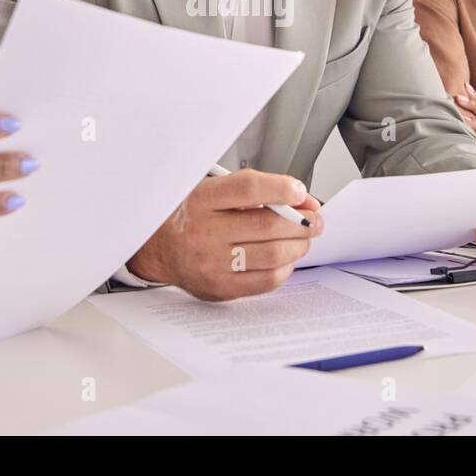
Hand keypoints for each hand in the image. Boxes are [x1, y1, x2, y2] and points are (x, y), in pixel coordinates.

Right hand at [127, 170, 322, 300]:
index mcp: (202, 199)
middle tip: (314, 220)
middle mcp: (204, 231)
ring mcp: (211, 263)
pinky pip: (267, 281)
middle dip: (302, 222)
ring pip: (273, 255)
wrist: (161, 247)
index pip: (248, 189)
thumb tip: (303, 201)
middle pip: (268, 225)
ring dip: (298, 245)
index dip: (281, 188)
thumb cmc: (194, 215)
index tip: (299, 191)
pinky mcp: (219, 288)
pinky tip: (284, 258)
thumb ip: (255, 191)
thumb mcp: (214, 190)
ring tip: (301, 238)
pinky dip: (285, 268)